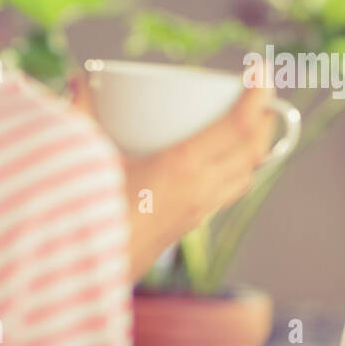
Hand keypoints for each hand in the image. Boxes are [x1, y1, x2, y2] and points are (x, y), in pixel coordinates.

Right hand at [70, 70, 276, 281]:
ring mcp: (200, 210)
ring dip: (257, 144)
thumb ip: (80, 113)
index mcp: (181, 167)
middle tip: (259, 88)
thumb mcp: (83, 157)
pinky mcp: (191, 224)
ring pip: (247, 173)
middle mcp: (201, 189)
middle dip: (265, 115)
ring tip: (250, 118)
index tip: (261, 68)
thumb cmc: (83, 216)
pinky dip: (239, 167)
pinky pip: (230, 190)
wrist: (81, 277)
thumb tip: (79, 77)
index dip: (257, 95)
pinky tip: (224, 156)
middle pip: (254, 148)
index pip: (238, 126)